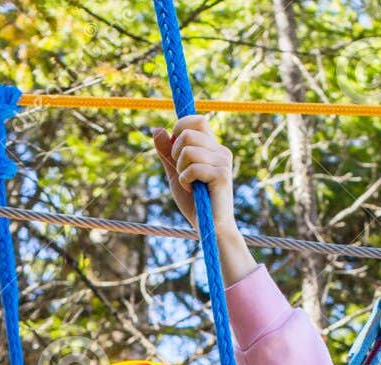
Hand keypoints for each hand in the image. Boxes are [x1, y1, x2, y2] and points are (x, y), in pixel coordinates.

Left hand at [153, 115, 236, 232]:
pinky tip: (192, 190)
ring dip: (180, 169)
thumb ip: (167, 153)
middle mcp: (221, 151)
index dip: (180, 127)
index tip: (175, 149)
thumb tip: (157, 129)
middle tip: (180, 170)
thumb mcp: (176, 173)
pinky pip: (192, 168)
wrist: (210, 229)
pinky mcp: (222, 175)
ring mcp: (223, 162)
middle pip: (189, 131)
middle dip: (175, 151)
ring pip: (188, 149)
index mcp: (213, 147)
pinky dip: (185, 180)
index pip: (197, 120)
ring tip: (188, 184)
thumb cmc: (195, 203)